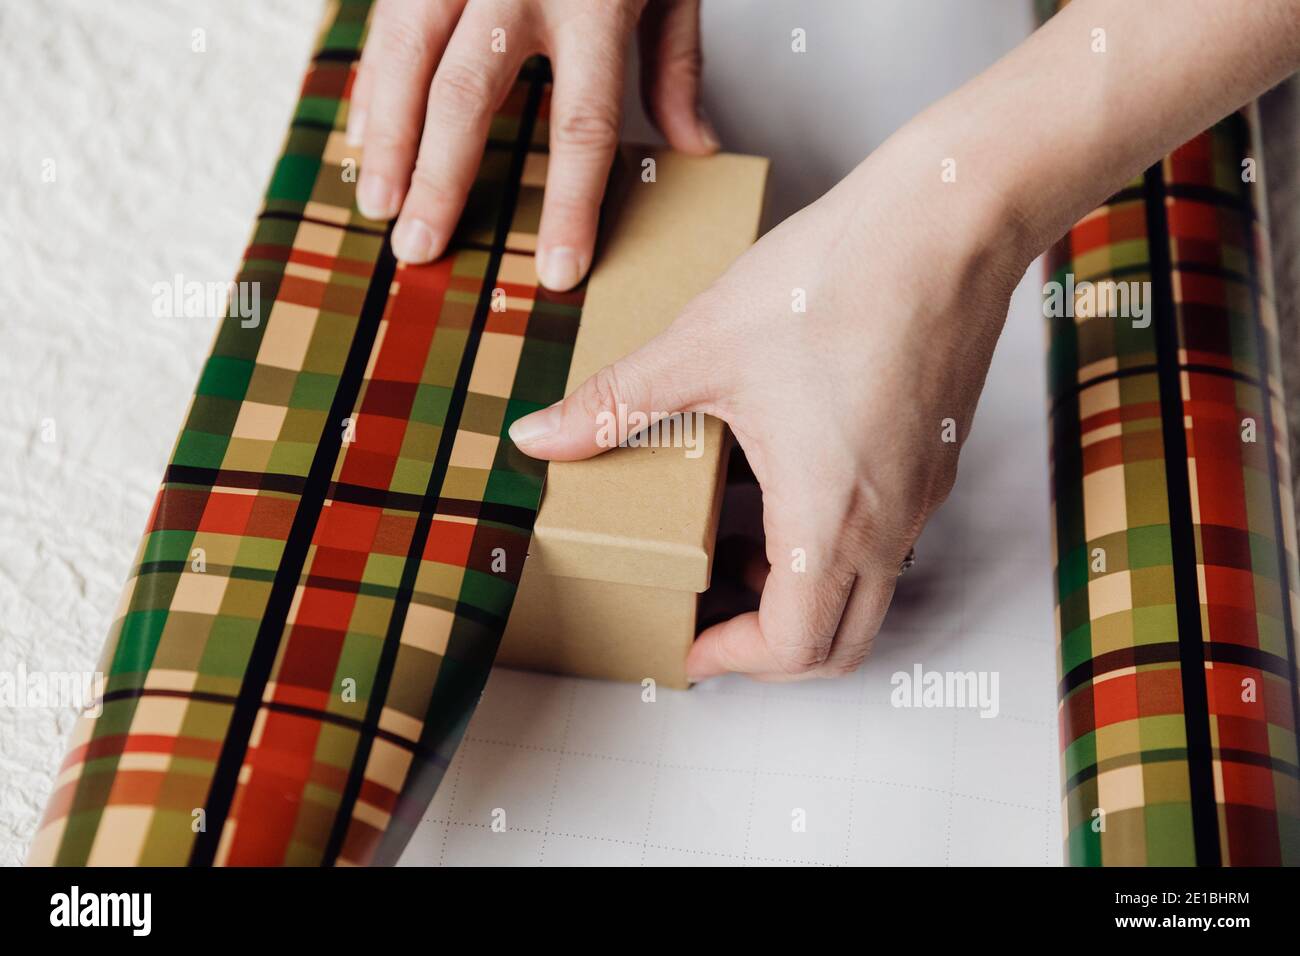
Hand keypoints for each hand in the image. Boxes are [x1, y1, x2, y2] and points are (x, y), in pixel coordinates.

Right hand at [349, 0, 718, 287]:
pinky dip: (372, 84)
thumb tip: (695, 149)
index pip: (582, 122)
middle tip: (419, 248)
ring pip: (406, 53)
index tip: (557, 271)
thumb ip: (677, 62)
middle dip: (440, 177)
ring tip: (374, 203)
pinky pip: (386, 21)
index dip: (567, 203)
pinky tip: (363, 137)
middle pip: (471, 93)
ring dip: (384, 135)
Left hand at [507, 128, 1031, 680]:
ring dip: (798, 592)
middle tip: (707, 612)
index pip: (794, 647)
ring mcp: (921, 490)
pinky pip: (883, 536)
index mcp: (829, 518)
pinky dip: (829, 542)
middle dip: (767, 645)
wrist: (951, 216)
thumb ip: (615, 406)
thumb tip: (540, 436)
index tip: (687, 644)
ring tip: (730, 540)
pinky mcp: (933, 454)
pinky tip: (777, 475)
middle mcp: (889, 522)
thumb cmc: (837, 281)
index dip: (732, 660)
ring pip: (865, 590)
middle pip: (840, 641)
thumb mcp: (701, 350)